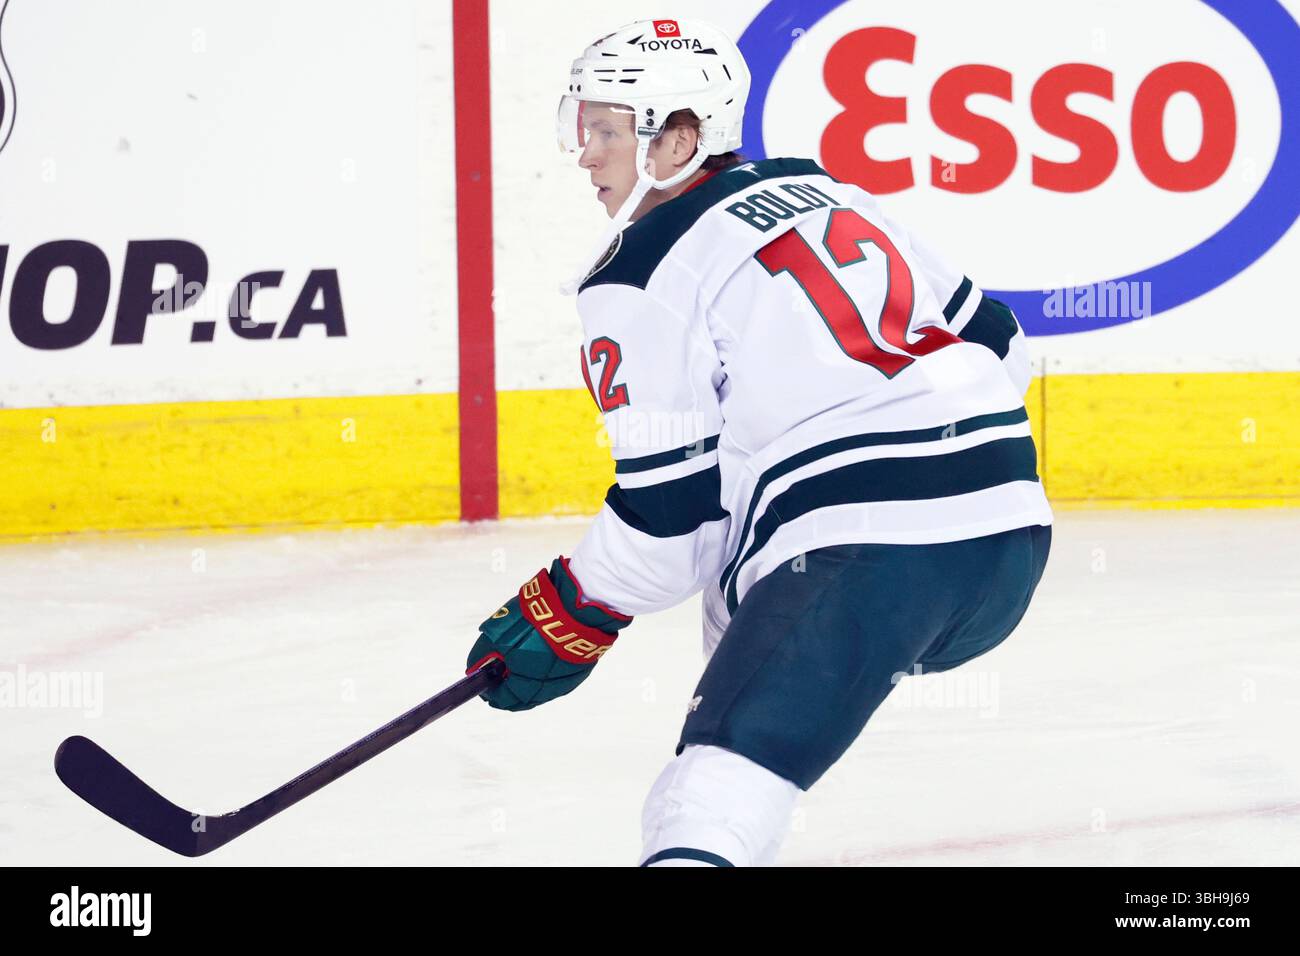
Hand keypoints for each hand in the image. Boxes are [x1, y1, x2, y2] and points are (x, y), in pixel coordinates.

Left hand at [466, 557, 632, 710]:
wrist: (577, 608)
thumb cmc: (535, 624)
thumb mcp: (497, 636)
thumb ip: (483, 656)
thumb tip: (473, 670)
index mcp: (524, 688)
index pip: (501, 699)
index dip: (489, 689)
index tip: (484, 679)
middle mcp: (547, 691)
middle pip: (523, 696)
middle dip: (510, 683)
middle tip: (502, 668)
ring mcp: (566, 680)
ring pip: (543, 686)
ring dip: (530, 675)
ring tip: (523, 654)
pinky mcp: (580, 669)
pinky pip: (559, 675)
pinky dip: (549, 668)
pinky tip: (544, 650)